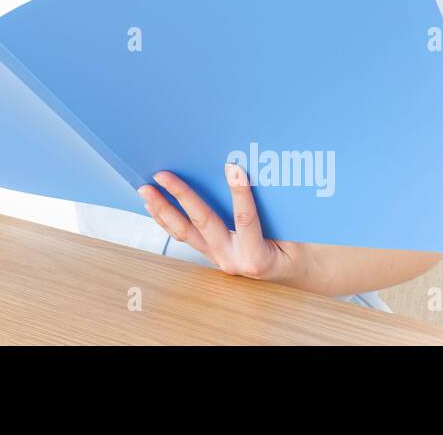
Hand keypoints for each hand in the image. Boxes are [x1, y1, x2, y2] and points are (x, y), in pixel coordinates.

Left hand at [137, 163, 310, 285]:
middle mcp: (233, 260)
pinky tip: (152, 206)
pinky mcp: (210, 254)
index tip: (233, 167)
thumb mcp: (295, 232)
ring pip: (185, 233)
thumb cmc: (296, 250)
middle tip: (163, 175)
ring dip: (163, 209)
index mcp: (258, 256)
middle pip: (204, 223)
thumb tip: (260, 171)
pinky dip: (167, 219)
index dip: (240, 193)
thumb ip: (275, 208)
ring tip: (146, 190)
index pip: (247, 220)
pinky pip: (185, 237)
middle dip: (181, 196)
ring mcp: (218, 258)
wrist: (292, 274)